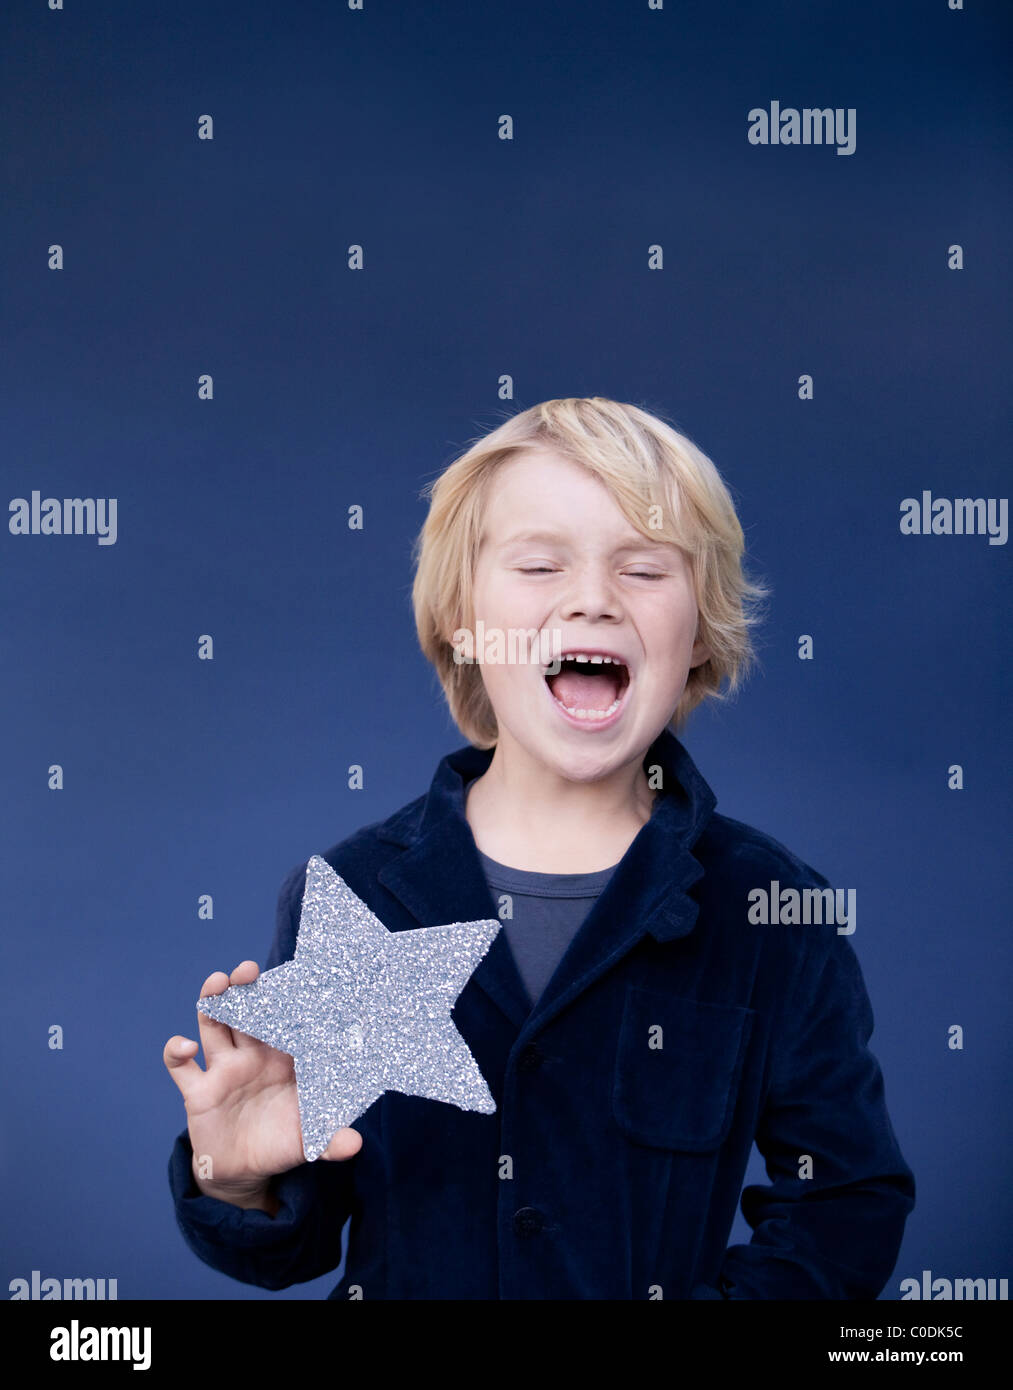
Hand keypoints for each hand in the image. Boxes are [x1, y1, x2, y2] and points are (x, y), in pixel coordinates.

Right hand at [164, 960, 360, 1201]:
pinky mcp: (198, 1091)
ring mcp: (223, 1070)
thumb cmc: (281, 1142)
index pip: (282, 1019)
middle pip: (245, 1010)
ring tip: (217, 982)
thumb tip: (355, 1145)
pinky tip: (187, 1046)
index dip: (283, 998)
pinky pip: (180, 1065)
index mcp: (281, 1059)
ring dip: (212, 999)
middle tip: (249, 969)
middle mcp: (251, 1056)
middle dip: (245, 986)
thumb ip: (330, 1140)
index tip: (290, 977)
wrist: (244, 1171)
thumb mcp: (308, 1141)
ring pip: (212, 1024)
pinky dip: (177, 1050)